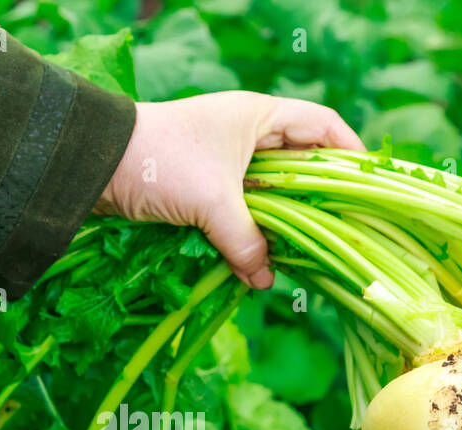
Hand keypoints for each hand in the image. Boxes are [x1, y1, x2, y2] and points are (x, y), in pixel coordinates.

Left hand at [94, 91, 364, 288]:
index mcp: (259, 117)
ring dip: (282, 223)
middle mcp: (246, 134)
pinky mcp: (201, 187)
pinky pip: (240, 210)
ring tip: (305, 254)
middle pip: (301, 165)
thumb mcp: (212, 203)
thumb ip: (246, 242)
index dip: (350, 153)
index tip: (367, 189)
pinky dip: (251, 233)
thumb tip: (266, 281)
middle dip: (318, 200)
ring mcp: (223, 161)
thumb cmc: (160, 164)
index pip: (323, 126)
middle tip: (341, 234)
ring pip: (270, 194)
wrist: (93, 166)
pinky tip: (261, 260)